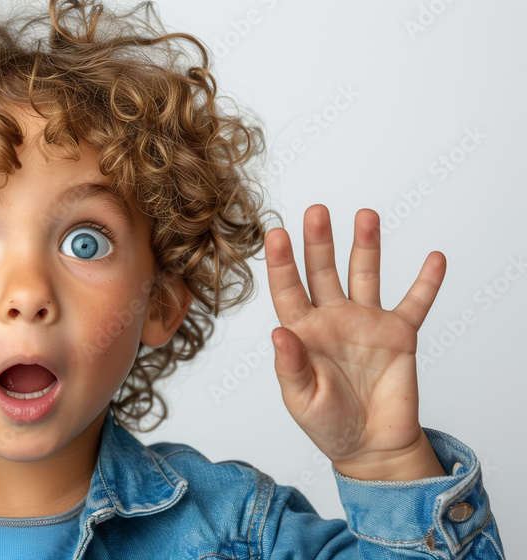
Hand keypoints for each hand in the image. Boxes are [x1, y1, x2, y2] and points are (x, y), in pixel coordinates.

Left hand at [265, 205, 445, 480]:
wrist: (371, 446)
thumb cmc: (328, 424)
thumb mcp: (302, 401)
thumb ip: (291, 367)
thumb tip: (279, 333)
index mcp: (303, 332)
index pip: (288, 290)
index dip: (281, 263)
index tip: (275, 234)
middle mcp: (332, 319)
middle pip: (322, 271)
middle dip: (318, 241)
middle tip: (315, 211)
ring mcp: (366, 323)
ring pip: (365, 274)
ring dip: (366, 245)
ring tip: (366, 215)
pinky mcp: (399, 335)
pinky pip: (415, 303)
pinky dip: (426, 282)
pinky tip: (434, 258)